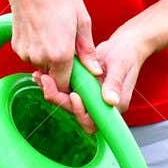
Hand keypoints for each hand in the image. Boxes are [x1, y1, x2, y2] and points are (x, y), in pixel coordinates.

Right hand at [7, 0, 102, 135]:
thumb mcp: (82, 21)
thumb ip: (88, 51)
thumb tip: (95, 71)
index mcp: (60, 54)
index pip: (65, 86)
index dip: (72, 85)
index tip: (78, 76)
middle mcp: (41, 58)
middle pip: (54, 78)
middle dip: (62, 71)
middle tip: (69, 49)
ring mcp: (26, 53)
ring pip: (42, 67)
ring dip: (50, 60)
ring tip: (56, 35)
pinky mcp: (17, 47)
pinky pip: (32, 57)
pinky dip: (38, 51)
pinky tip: (43, 32)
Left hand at [36, 22, 152, 119]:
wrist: (124, 46)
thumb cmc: (126, 55)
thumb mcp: (120, 66)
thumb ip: (114, 83)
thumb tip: (111, 101)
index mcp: (113, 105)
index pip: (93, 120)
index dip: (80, 112)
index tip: (74, 95)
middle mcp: (100, 106)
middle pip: (75, 112)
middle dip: (59, 99)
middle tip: (47, 82)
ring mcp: (90, 99)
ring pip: (67, 103)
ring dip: (53, 92)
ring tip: (41, 77)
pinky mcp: (82, 91)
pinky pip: (66, 92)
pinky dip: (54, 85)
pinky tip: (43, 75)